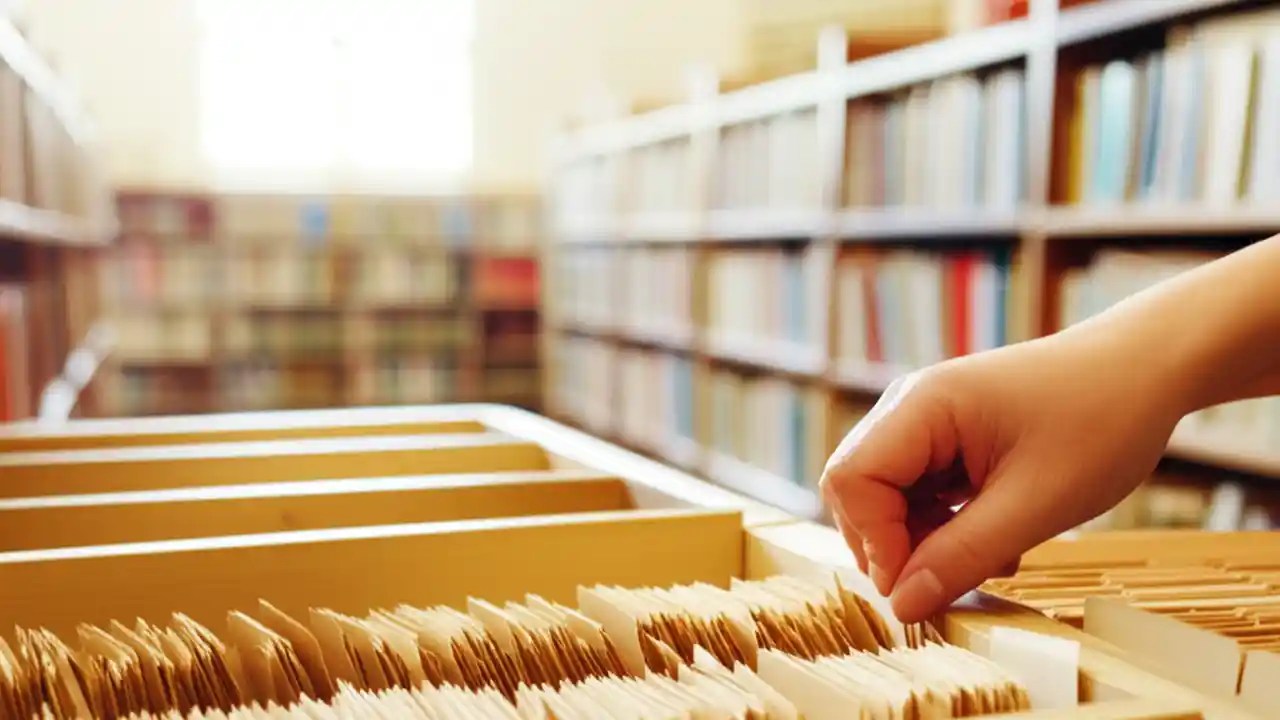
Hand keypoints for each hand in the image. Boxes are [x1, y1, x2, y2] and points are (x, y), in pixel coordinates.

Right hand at [819, 330, 1183, 622]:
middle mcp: (910, 408)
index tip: (920, 586)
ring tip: (987, 557)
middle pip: (857, 490)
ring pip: (886, 498)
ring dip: (922, 541)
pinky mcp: (947, 439)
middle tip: (950, 579)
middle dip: (892, 545)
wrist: (1148, 368)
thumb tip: (901, 606)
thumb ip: (962, 556)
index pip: (851, 480)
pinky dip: (944, 528)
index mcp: (922, 405)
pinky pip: (918, 494)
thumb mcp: (1037, 504)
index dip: (874, 541)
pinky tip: (995, 540)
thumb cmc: (1102, 418)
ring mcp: (926, 422)